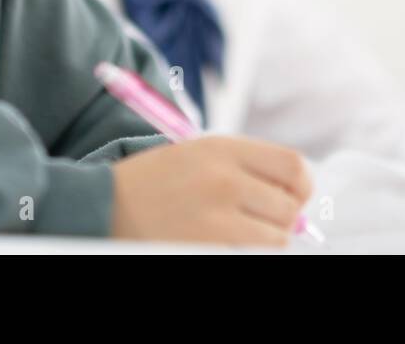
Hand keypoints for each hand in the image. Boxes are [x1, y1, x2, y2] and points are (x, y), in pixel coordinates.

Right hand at [110, 136, 311, 246]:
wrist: (103, 207)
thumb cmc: (153, 182)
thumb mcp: (198, 155)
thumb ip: (245, 169)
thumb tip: (295, 200)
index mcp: (223, 148)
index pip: (293, 166)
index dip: (301, 186)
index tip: (294, 197)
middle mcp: (225, 179)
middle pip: (289, 207)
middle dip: (282, 219)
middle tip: (262, 222)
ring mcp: (217, 218)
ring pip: (276, 239)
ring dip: (266, 242)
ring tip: (239, 235)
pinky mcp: (208, 247)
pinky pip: (253, 255)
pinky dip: (247, 252)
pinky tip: (226, 245)